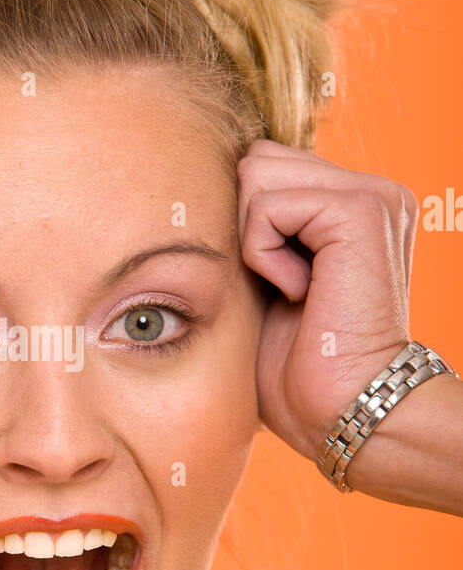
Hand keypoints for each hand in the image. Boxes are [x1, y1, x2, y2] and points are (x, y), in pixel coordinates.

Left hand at [237, 140, 417, 462]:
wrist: (342, 409)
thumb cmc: (297, 364)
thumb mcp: (267, 278)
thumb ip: (257, 226)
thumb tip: (197, 191)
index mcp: (353, 201)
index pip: (262, 166)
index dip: (245, 225)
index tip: (272, 283)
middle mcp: (372, 189)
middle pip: (256, 159)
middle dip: (247, 225)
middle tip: (281, 285)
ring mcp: (373, 194)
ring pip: (257, 173)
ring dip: (254, 240)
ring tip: (292, 289)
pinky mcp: (361, 210)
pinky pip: (267, 206)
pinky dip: (263, 255)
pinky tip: (298, 292)